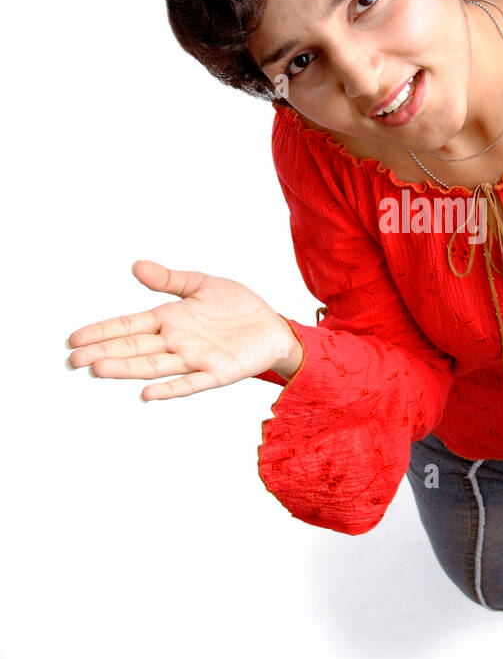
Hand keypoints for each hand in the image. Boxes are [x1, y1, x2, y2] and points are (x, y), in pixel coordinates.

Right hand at [66, 260, 300, 399]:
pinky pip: (190, 382)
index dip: (102, 331)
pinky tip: (148, 393)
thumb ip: (170, 280)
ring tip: (99, 369)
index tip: (74, 339)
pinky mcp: (217, 372)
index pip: (128, 326)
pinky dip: (170, 388)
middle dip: (104, 352)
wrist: (273, 326)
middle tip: (74, 360)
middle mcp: (176, 341)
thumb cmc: (237, 306)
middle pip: (133, 348)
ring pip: (154, 365)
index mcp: (169, 318)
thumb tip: (136, 265)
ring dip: (127, 368)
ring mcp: (195, 358)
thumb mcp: (203, 284)